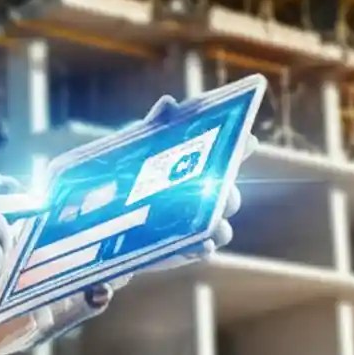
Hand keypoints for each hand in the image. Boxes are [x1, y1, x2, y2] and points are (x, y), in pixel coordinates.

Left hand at [138, 94, 249, 272]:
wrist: (105, 215)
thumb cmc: (128, 172)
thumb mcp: (137, 146)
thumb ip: (155, 126)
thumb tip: (169, 104)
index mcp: (200, 166)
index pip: (230, 154)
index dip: (241, 147)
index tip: (248, 140)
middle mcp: (206, 195)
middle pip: (230, 195)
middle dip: (229, 192)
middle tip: (223, 187)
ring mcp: (197, 224)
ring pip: (222, 227)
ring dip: (221, 224)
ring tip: (214, 222)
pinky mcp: (184, 249)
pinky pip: (202, 251)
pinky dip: (204, 247)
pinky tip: (200, 243)